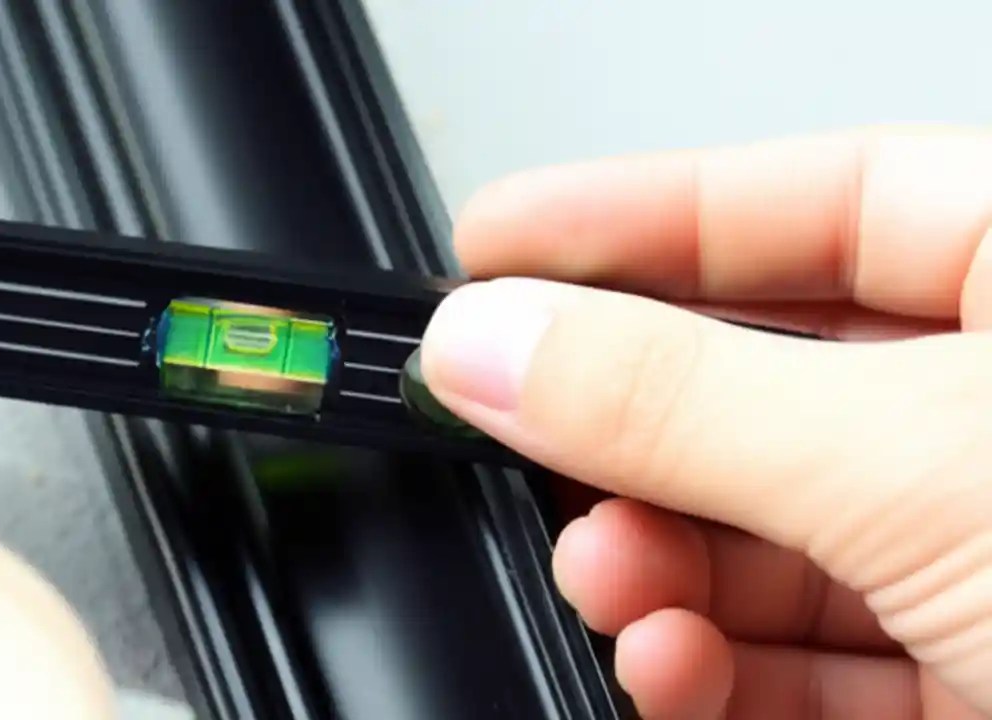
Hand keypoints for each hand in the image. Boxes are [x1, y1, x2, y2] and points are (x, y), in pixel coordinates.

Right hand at [420, 127, 991, 718]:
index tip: (499, 241)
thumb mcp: (912, 463)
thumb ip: (679, 400)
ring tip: (606, 577)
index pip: (818, 203)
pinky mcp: (974, 674)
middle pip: (767, 385)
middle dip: (629, 432)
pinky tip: (669, 660)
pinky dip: (719, 665)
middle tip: (512, 422)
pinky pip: (810, 655)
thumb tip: (494, 343)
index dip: (642, 216)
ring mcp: (990, 547)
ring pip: (770, 534)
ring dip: (659, 567)